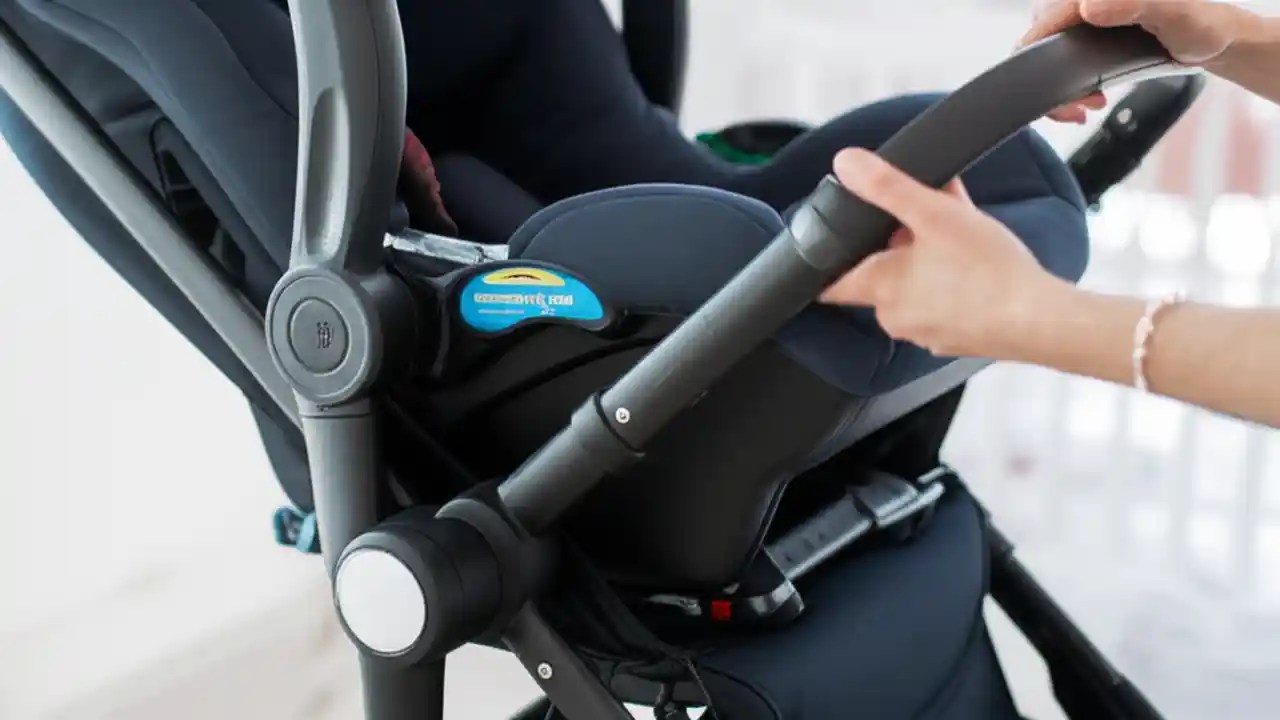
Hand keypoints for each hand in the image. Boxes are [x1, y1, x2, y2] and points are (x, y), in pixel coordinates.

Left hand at [821, 149, 1065, 359]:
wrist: (1042, 321)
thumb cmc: (990, 273)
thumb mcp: (934, 214)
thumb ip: (887, 187)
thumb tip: (846, 165)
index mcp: (880, 288)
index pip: (828, 283)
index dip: (826, 260)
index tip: (831, 246)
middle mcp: (895, 316)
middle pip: (880, 273)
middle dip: (898, 244)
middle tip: (924, 220)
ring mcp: (926, 331)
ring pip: (915, 285)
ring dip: (928, 258)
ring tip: (958, 233)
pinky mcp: (956, 337)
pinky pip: (942, 301)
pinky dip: (951, 280)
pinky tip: (976, 261)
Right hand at [1022, 0, 1252, 121]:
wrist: (1213, 40)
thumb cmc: (1198, 24)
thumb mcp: (1173, 12)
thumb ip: (1133, 5)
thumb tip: (1088, 7)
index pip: (1044, 22)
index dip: (1036, 58)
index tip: (1050, 92)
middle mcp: (1084, 4)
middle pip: (1041, 41)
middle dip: (1048, 79)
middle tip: (1078, 105)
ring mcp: (1086, 21)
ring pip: (1049, 54)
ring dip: (1060, 88)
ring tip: (1087, 106)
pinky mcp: (1091, 38)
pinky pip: (1064, 61)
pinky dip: (1070, 86)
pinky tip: (1090, 99)